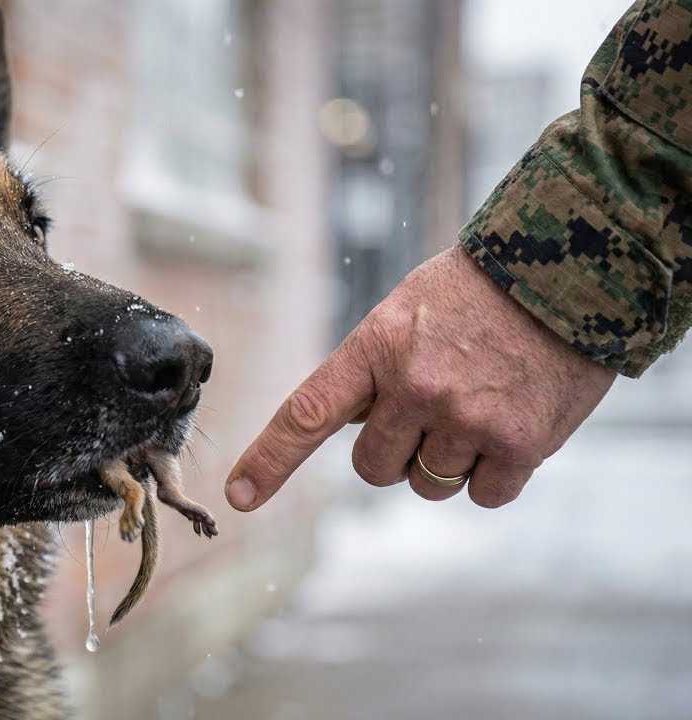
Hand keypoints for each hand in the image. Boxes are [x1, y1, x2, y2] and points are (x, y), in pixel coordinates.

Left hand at [226, 245, 616, 509]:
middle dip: (393, 452)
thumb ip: (374, 371)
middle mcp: (415, 388)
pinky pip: (482, 495)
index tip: (239, 497)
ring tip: (479, 406)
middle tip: (431, 409)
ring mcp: (466, 419)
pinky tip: (510, 427)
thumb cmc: (477, 292)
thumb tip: (353, 428)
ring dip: (445, 462)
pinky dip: (493, 475)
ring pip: (427, 485)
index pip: (307, 414)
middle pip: (372, 469)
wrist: (570, 271)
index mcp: (376, 349)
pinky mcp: (519, 445)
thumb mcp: (405, 313)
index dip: (269, 460)